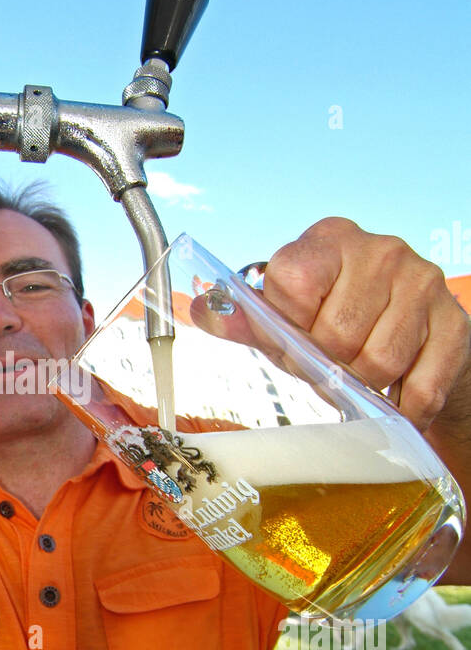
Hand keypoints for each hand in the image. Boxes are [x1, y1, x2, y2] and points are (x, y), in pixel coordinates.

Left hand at [262, 217, 470, 432]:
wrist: (415, 334)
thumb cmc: (338, 323)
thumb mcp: (287, 319)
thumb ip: (245, 320)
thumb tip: (202, 311)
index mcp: (329, 240)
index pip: (291, 283)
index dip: (287, 326)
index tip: (296, 337)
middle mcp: (380, 250)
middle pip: (335, 334)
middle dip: (325, 365)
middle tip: (330, 367)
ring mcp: (422, 282)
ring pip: (378, 363)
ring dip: (363, 386)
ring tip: (360, 377)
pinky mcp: (455, 322)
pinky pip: (421, 388)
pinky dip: (402, 409)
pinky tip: (393, 399)